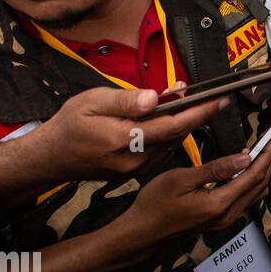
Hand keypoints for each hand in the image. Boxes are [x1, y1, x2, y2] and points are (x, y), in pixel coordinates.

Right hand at [0, 85, 227, 185]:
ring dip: (181, 125)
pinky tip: (166, 121)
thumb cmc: (68, 125)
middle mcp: (134, 160)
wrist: (50, 158)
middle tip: (208, 97)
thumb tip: (156, 98)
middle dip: (195, 115)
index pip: (173, 124)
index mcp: (124, 139)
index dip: (200, 111)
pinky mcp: (134, 173)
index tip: (220, 100)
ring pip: (170, 144)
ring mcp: (135, 170)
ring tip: (185, 103)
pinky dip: (168, 135)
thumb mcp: (92, 102)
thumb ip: (126, 101)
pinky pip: (160, 152)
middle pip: (176, 135)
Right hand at [118, 141, 270, 248]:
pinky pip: (244, 200)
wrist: (141, 232)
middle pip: (258, 185)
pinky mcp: (219, 221)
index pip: (253, 176)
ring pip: (254, 194)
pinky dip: (250, 183)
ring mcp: (224, 221)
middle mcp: (227, 215)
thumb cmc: (155, 203)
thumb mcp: (182, 179)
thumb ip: (216, 169)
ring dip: (261, 173)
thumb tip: (245, 157)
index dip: (266, 156)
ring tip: (263, 154)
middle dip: (268, 163)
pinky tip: (245, 171)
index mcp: (220, 204)